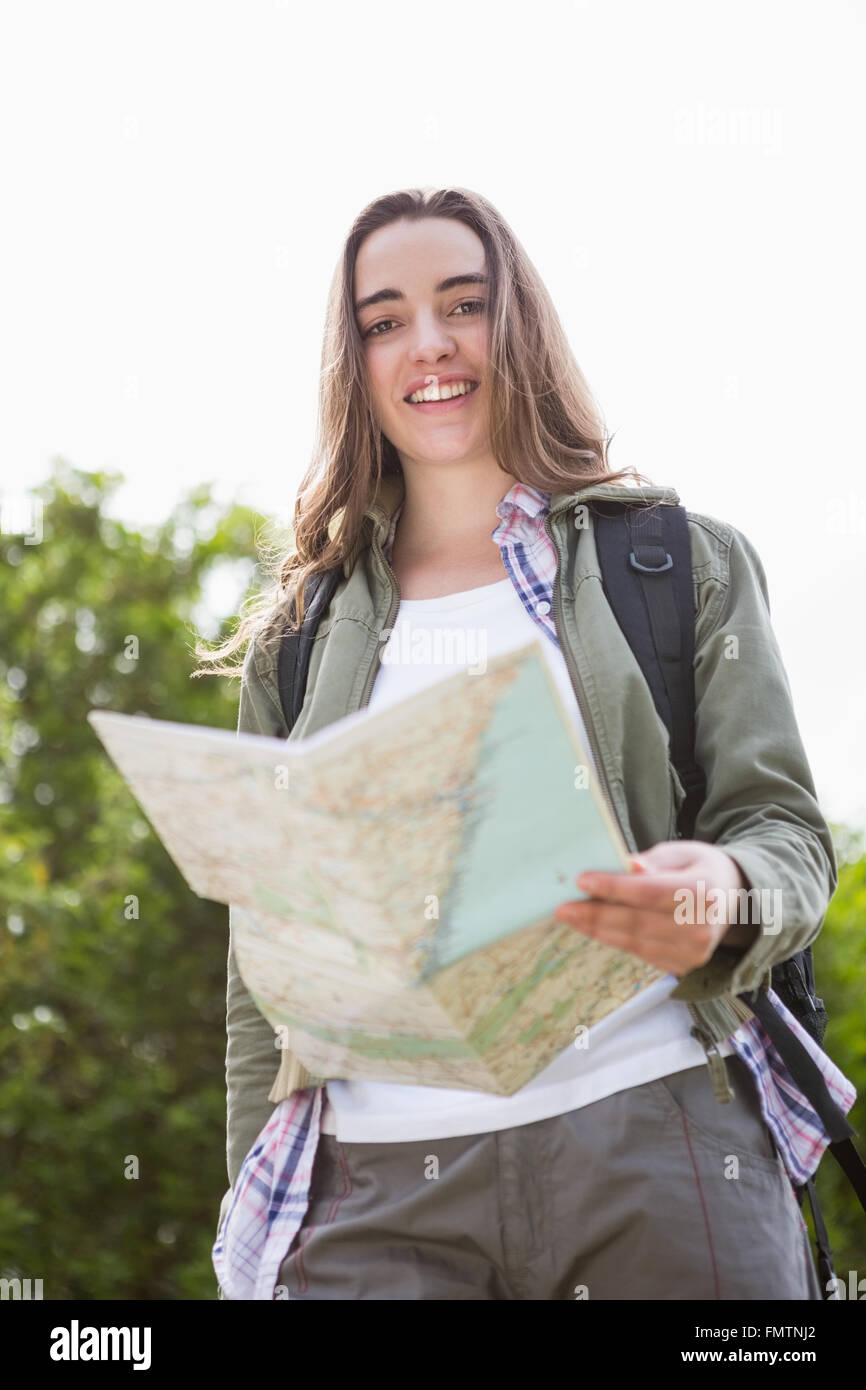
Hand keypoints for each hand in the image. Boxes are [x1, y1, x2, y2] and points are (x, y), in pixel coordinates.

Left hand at [553, 839, 758, 977]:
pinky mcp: (684, 966)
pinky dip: (614, 940)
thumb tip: (628, 867)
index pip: (651, 892)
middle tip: (563, 908)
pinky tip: (593, 927)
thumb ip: (655, 862)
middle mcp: (702, 927)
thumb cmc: (702, 870)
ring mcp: (694, 952)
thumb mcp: (683, 853)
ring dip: (598, 930)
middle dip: (595, 914)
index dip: (614, 888)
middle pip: (638, 922)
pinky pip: (640, 954)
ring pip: (635, 942)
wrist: (735, 901)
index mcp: (704, 893)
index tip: (582, 880)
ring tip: (571, 916)